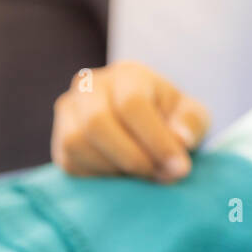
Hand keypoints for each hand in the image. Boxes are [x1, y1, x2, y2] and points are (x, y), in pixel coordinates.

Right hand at [51, 61, 211, 183]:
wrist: (146, 128)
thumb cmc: (172, 119)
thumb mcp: (191, 115)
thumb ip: (191, 124)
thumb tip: (181, 140)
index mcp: (128, 74)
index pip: (132, 104)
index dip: (155, 140)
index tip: (179, 168)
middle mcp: (90, 86)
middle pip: (97, 122)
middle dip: (132, 158)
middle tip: (158, 175)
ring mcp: (69, 112)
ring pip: (77, 143)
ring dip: (114, 169)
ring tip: (143, 175)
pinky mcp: (59, 141)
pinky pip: (70, 163)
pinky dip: (99, 176)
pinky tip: (123, 175)